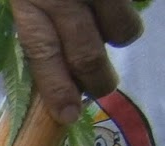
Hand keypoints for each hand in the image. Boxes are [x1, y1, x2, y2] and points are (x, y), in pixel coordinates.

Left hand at [10, 0, 142, 123]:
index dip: (58, 89)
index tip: (68, 115)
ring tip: (104, 30)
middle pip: (87, 56)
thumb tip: (54, 74)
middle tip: (99, 86)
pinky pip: (135, 7)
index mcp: (28, 3)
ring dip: (116, 39)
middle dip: (96, 81)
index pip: (43, 55)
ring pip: (121, 31)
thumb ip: (35, 29)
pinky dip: (126, 12)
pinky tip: (111, 6)